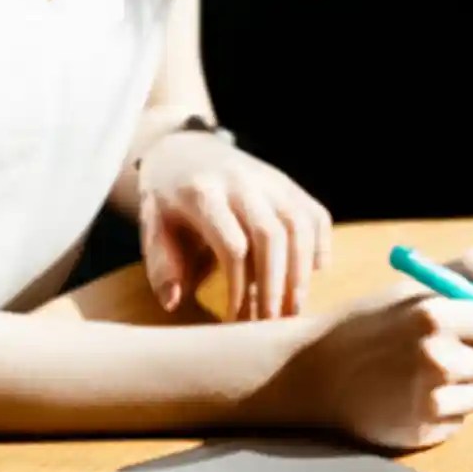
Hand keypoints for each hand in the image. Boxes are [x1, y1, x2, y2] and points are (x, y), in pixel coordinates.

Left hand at [136, 130, 331, 320]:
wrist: (185, 150)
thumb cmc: (167, 199)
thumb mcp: (152, 226)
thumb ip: (162, 264)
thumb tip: (174, 303)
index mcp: (203, 193)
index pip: (232, 245)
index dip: (238, 288)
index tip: (235, 320)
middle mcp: (241, 182)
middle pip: (272, 235)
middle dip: (276, 284)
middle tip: (274, 322)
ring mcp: (270, 180)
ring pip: (300, 224)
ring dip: (302, 270)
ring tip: (295, 307)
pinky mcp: (288, 184)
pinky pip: (315, 214)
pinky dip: (320, 245)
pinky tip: (313, 272)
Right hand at [290, 250, 472, 448]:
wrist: (317, 371)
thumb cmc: (369, 322)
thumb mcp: (413, 285)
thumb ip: (469, 270)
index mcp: (436, 315)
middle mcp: (437, 359)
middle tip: (452, 348)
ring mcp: (431, 399)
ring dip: (471, 383)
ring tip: (433, 372)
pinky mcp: (424, 430)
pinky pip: (463, 419)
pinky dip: (451, 409)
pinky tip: (419, 394)